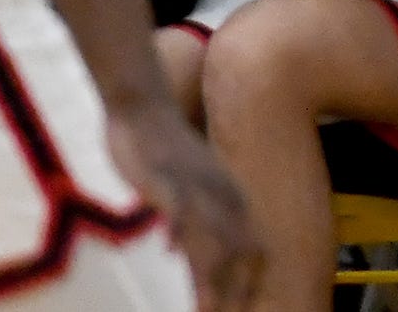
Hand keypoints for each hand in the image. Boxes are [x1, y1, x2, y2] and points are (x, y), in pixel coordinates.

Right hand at [109, 101, 259, 311]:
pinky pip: (180, 210)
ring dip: (211, 276)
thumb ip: (189, 218)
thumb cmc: (161, 150)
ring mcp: (197, 186)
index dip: (249, 282)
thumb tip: (180, 251)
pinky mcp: (170, 179)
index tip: (240, 310)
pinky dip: (180, 234)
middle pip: (240, 250)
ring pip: (213, 238)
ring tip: (208, 307)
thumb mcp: (184, 189)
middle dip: (235, 290)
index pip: (253, 248)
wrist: (143, 106)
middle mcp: (222, 192)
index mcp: (231, 197)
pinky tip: (171, 253)